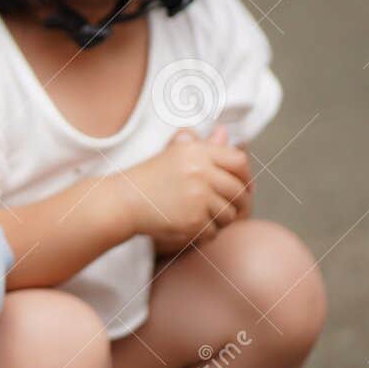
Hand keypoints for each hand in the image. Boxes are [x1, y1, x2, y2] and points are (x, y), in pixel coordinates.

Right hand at [113, 127, 249, 251]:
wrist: (123, 201)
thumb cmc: (148, 178)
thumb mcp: (174, 154)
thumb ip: (203, 145)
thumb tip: (225, 134)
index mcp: (196, 152)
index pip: (239, 161)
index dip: (245, 176)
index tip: (243, 186)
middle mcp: (200, 171)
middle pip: (238, 190)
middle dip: (238, 203)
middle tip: (229, 209)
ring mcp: (198, 197)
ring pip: (229, 214)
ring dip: (221, 220)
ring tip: (204, 217)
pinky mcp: (193, 220)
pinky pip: (214, 231)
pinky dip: (206, 233)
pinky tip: (192, 227)